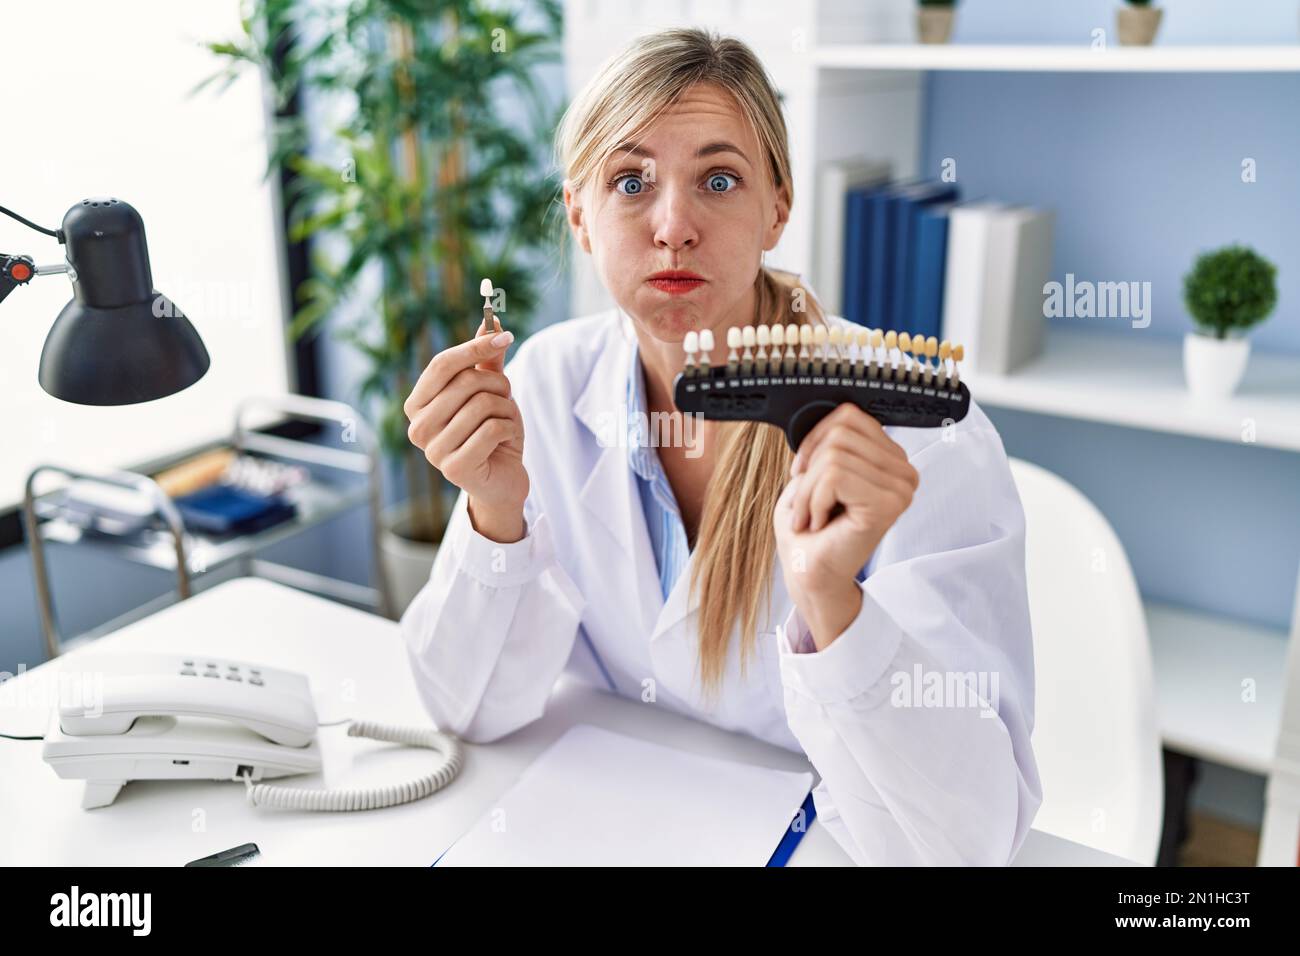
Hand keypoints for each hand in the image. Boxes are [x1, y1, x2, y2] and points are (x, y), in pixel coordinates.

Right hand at [403, 320, 527, 539]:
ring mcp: (433, 451)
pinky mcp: (455, 468)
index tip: (506, 335)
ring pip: (483, 405)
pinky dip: (510, 429)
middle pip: (466, 382)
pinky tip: (506, 442)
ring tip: (505, 423)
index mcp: (418, 404)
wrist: (501, 482)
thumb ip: (486, 360)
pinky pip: (493, 429)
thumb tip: (491, 321)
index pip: (442, 364)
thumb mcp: (489, 392)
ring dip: (506, 410)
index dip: (475, 347)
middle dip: (498, 385)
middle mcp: (417, 427)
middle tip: (506, 399)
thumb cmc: (491, 434)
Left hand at [772, 404, 918, 647]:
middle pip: (841, 433)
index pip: (850, 415)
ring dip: (809, 490)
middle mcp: (905, 472)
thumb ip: (833, 439)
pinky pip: (834, 475)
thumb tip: (834, 409)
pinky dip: (814, 500)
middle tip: (808, 505)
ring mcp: (901, 488)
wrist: (808, 572)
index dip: (814, 441)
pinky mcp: (888, 504)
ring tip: (813, 517)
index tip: (805, 475)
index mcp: (891, 458)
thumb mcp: (816, 470)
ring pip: (834, 455)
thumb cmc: (810, 527)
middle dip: (810, 469)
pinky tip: (820, 523)